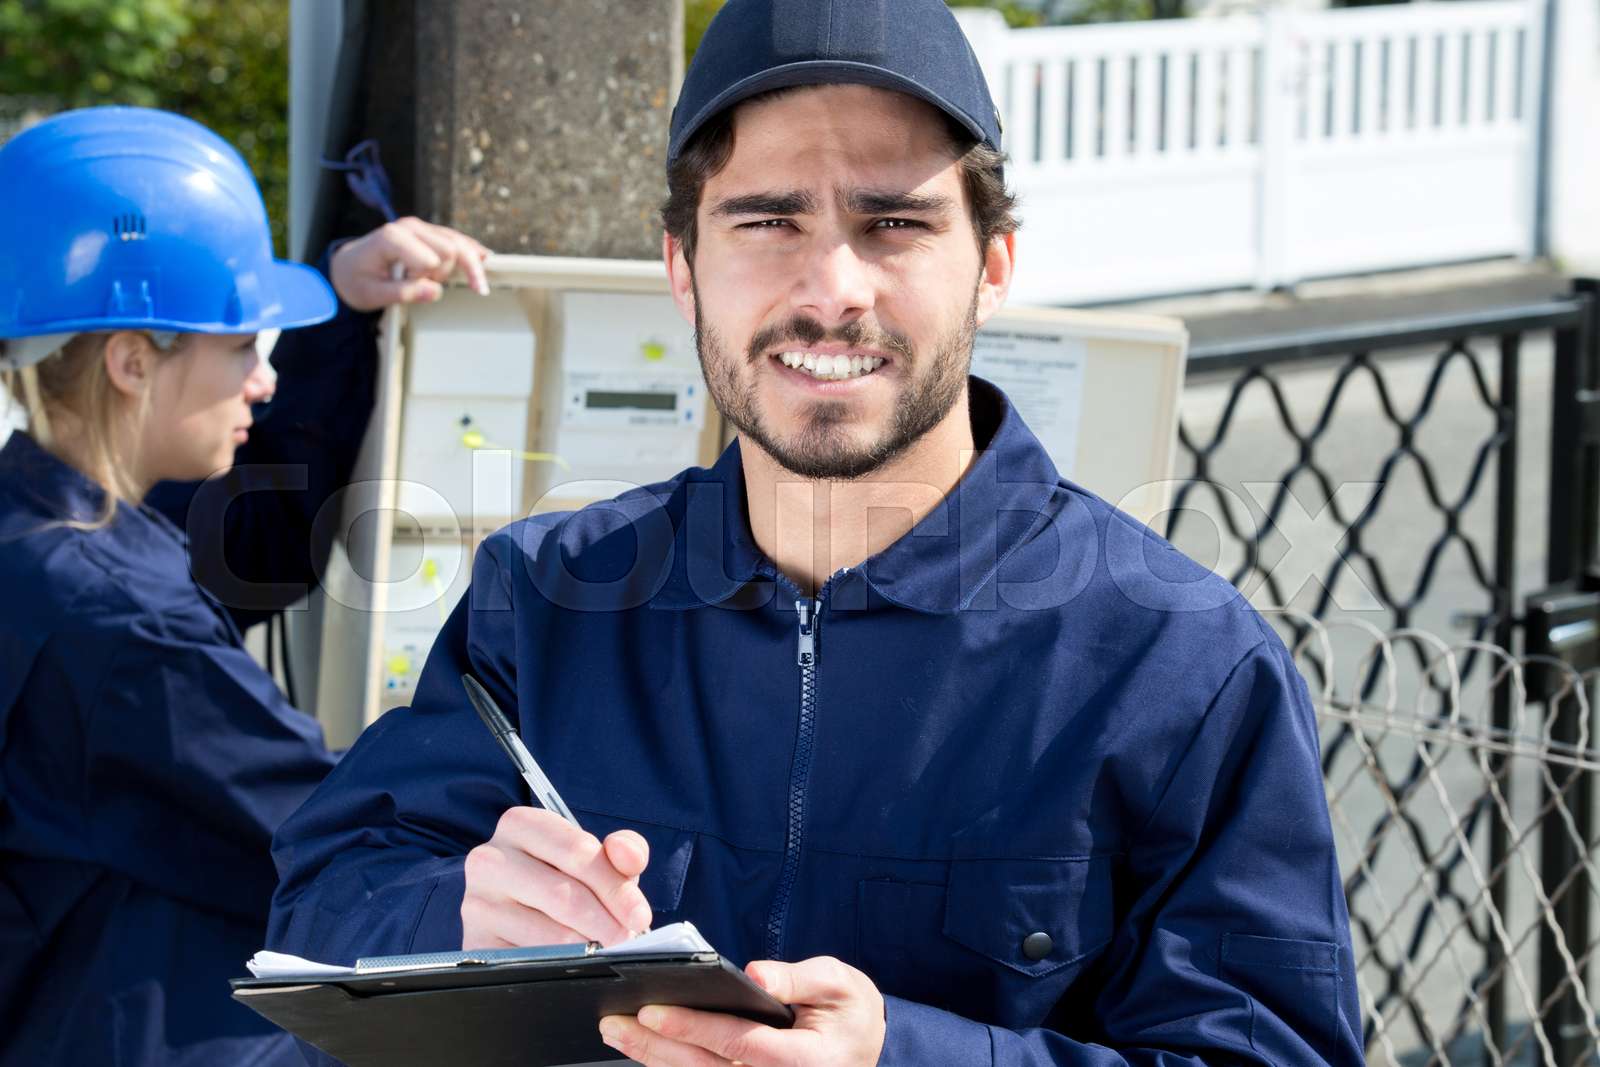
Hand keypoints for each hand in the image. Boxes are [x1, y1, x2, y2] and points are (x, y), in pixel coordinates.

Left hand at [328, 217, 490, 309]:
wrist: (348, 266)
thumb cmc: (356, 280)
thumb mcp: (372, 294)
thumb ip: (403, 293)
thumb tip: (436, 292)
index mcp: (392, 237)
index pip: (431, 259)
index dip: (425, 279)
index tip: (406, 285)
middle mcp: (410, 226)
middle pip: (450, 250)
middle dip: (443, 274)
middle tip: (420, 284)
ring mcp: (422, 227)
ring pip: (461, 243)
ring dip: (466, 267)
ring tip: (474, 287)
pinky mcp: (430, 233)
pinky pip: (459, 240)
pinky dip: (472, 253)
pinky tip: (486, 260)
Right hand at [460, 806, 651, 948]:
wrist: (514, 910)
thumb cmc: (562, 877)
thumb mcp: (594, 857)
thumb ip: (623, 850)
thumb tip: (629, 857)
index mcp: (520, 824)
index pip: (577, 852)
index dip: (615, 886)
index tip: (639, 915)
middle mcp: (489, 859)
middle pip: (564, 895)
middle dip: (606, 922)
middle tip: (627, 940)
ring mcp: (477, 903)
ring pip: (549, 934)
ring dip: (587, 949)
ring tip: (606, 952)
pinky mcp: (475, 943)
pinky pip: (529, 961)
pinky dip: (561, 967)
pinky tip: (576, 965)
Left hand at [598, 956, 886, 1066]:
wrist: (863, 1053)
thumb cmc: (849, 1013)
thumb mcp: (839, 984)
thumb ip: (798, 979)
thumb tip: (756, 975)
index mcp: (802, 1060)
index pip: (736, 1041)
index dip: (692, 1025)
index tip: (651, 1010)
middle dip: (655, 1044)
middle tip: (614, 1021)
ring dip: (654, 1057)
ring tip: (617, 1031)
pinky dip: (672, 1066)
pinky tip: (644, 1048)